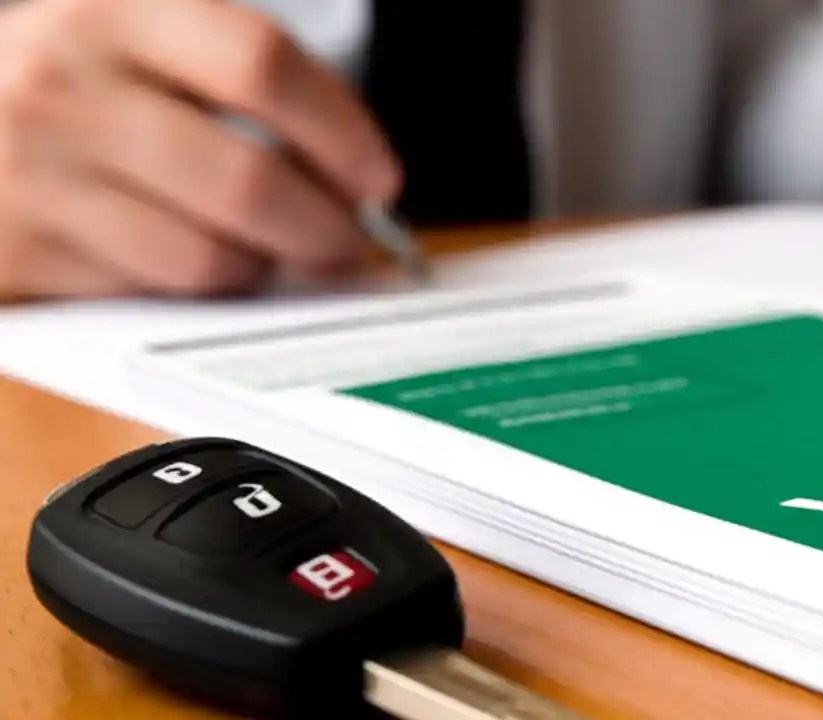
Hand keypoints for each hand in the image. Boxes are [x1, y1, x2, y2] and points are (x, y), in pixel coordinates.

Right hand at [0, 0, 399, 298]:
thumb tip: (355, 174)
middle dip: (324, 227)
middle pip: (249, 179)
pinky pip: (158, 296)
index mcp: (117, 15)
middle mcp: (67, 87)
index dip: (341, 130)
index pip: (260, 63)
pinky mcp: (23, 255)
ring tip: (267, 251)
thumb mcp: (143, 46)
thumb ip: (242, 85)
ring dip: (264, 267)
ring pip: (211, 255)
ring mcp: (37, 175)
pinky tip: (199, 264)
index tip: (377, 177)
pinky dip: (201, 291)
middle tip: (345, 241)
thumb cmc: (74, 91)